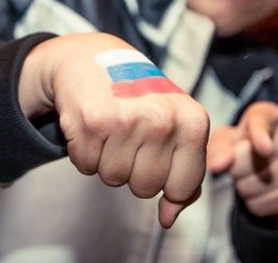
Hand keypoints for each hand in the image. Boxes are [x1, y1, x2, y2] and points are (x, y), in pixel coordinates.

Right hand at [19, 32, 209, 227]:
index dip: (165, 179)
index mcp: (193, 122)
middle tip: (130, 135)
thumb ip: (182, 176)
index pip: (183, 187)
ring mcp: (127, 119)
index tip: (157, 151)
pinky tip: (92, 125)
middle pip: (146, 188)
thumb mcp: (176, 128)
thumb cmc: (140, 100)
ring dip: (107, 160)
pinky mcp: (91, 122)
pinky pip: (86, 167)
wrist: (94, 60)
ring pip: (114, 179)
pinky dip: (84, 153)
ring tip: (111, 127)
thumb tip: (168, 219)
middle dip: (134, 170)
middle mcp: (163, 119)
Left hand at [207, 101, 277, 216]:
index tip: (264, 149)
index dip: (261, 137)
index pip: (262, 124)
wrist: (266, 167)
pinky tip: (258, 191)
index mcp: (271, 116)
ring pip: (261, 185)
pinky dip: (255, 202)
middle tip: (237, 165)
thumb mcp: (225, 140)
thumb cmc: (240, 147)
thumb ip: (218, 149)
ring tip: (248, 176)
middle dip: (236, 169)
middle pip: (256, 161)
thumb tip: (217, 166)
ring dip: (244, 188)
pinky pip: (268, 203)